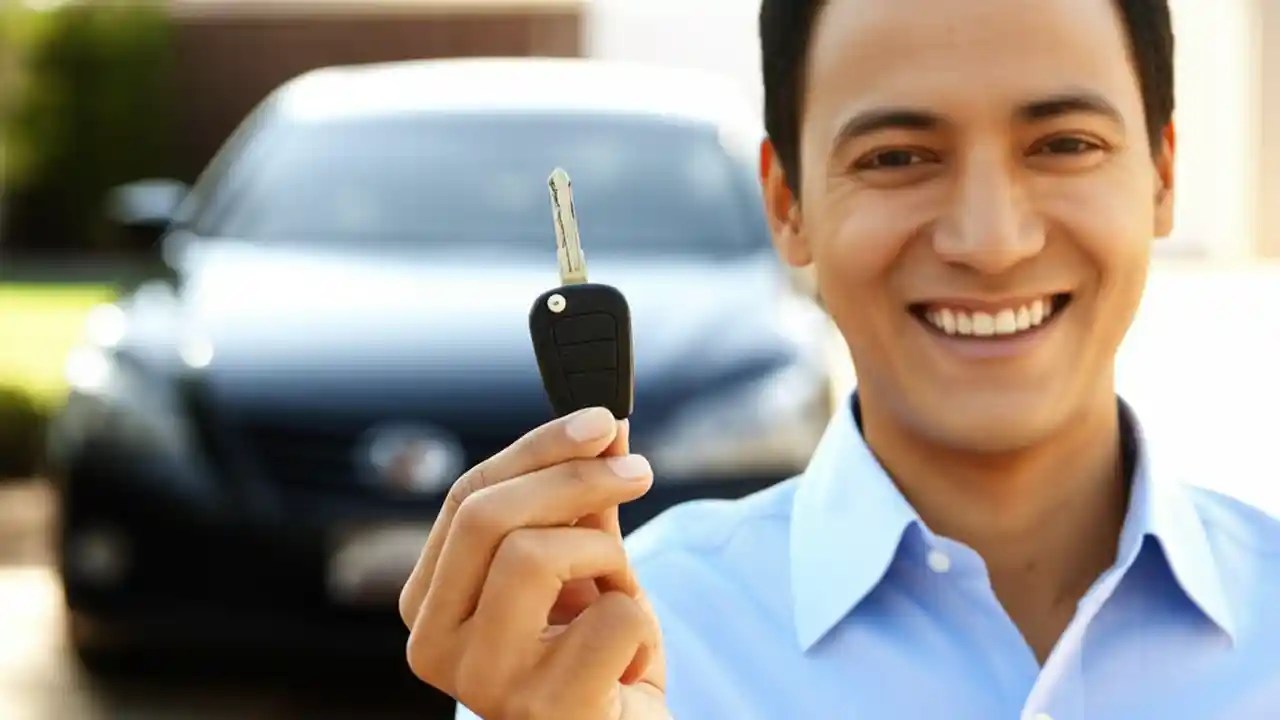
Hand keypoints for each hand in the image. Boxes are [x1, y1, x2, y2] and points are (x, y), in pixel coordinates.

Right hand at [399, 407, 669, 719]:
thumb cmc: (594, 661)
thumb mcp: (582, 572)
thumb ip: (582, 504)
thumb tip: (605, 429)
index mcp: (430, 602)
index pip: (468, 498)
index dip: (538, 449)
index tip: (600, 423)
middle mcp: (437, 643)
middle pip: (488, 517)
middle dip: (573, 478)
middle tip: (637, 471)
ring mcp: (483, 681)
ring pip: (533, 557)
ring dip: (604, 559)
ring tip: (620, 593)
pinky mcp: (544, 710)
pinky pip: (608, 619)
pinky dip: (639, 624)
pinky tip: (627, 660)